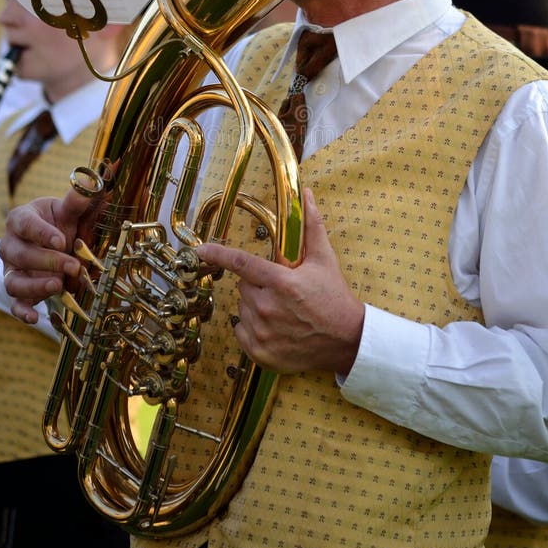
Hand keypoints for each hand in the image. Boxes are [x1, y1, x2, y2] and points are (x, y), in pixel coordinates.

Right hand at [0, 188, 94, 323]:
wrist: (54, 241)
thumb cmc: (60, 222)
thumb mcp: (68, 211)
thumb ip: (78, 200)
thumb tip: (93, 183)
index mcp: (21, 219)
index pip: (24, 224)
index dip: (41, 233)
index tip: (62, 240)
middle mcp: (11, 245)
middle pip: (20, 255)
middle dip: (48, 261)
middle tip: (73, 265)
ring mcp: (12, 270)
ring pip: (13, 282)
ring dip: (35, 286)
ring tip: (58, 285)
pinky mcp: (19, 290)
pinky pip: (14, 304)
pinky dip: (22, 312)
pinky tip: (35, 318)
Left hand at [197, 187, 364, 375]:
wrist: (346, 340)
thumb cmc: (334, 298)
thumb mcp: (324, 260)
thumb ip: (311, 227)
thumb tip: (305, 196)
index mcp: (281, 282)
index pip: (241, 263)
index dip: (217, 254)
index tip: (200, 250)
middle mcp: (268, 307)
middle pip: (243, 286)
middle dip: (257, 284)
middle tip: (281, 290)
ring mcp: (263, 332)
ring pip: (242, 308)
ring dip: (255, 306)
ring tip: (282, 311)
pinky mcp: (260, 352)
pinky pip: (240, 331)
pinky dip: (251, 327)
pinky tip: (274, 327)